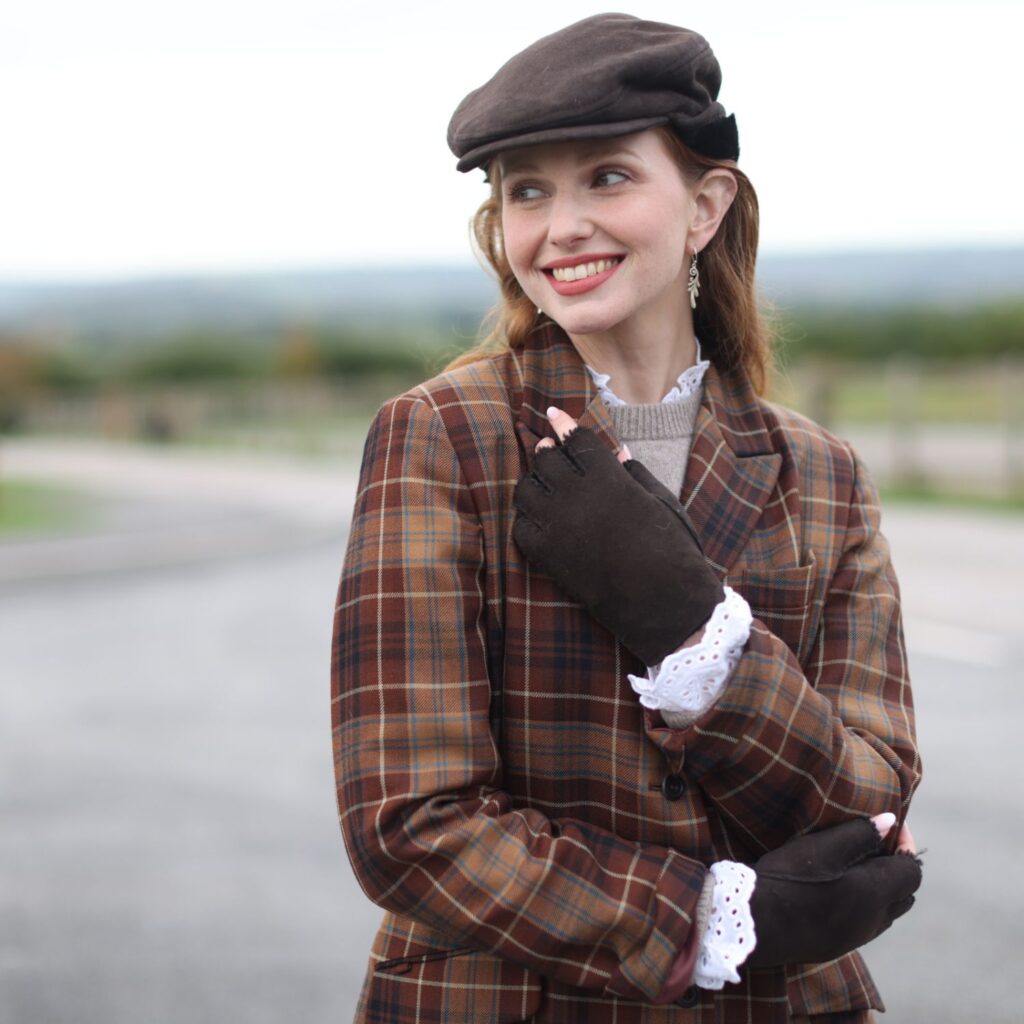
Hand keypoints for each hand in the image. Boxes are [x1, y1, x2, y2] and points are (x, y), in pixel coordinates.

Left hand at [513, 407, 723, 665]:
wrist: (662, 601)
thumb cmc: (673, 549)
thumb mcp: (661, 503)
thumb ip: (635, 474)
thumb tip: (618, 451)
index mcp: (609, 478)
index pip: (577, 439)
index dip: (564, 424)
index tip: (553, 414)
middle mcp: (577, 496)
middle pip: (546, 459)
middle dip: (548, 451)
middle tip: (550, 450)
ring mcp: (558, 526)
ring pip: (526, 490)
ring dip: (534, 484)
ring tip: (544, 486)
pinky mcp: (547, 556)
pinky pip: (522, 528)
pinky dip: (528, 520)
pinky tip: (540, 520)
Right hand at [746, 816, 921, 969]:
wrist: (756, 922)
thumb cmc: (789, 878)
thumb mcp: (822, 848)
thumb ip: (860, 834)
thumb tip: (890, 821)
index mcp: (873, 894)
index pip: (912, 872)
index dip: (906, 845)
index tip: (891, 827)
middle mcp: (873, 921)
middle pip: (905, 895)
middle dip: (897, 868)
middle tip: (875, 845)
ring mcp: (856, 938)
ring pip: (887, 913)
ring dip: (883, 889)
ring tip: (857, 867)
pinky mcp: (838, 947)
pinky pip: (867, 926)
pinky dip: (866, 906)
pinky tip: (839, 892)